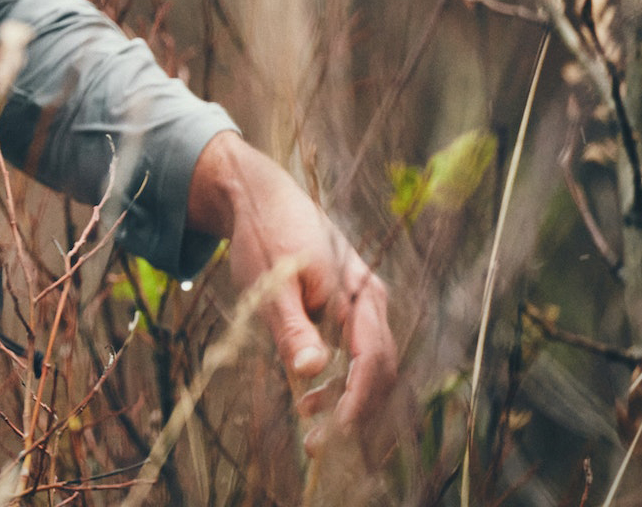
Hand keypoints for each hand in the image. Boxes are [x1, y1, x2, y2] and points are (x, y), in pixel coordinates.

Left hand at [188, 131, 396, 459]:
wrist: (263, 197)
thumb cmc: (264, 238)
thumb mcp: (269, 286)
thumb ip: (292, 328)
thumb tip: (312, 370)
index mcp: (358, 293)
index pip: (372, 360)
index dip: (357, 402)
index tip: (333, 434)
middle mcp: (371, 299)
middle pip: (378, 367)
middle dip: (352, 410)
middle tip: (316, 445)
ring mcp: (364, 302)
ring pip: (368, 363)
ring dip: (344, 398)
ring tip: (306, 424)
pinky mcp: (349, 306)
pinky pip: (356, 351)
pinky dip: (339, 379)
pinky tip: (307, 392)